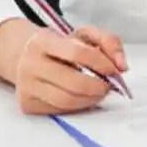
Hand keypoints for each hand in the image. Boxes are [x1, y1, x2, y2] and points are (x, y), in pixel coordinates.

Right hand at [12, 25, 127, 115]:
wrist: (25, 56)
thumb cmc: (60, 46)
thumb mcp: (83, 35)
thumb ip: (108, 42)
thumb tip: (122, 66)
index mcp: (43, 41)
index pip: (78, 53)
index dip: (101, 63)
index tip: (114, 70)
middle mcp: (30, 64)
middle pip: (74, 83)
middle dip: (99, 87)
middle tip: (109, 86)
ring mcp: (26, 86)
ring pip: (67, 100)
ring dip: (91, 99)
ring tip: (99, 92)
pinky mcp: (27, 105)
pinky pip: (59, 111)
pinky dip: (78, 106)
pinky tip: (83, 98)